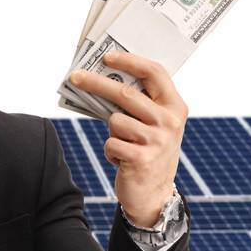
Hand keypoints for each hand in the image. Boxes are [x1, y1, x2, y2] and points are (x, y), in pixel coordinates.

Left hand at [69, 51, 186, 225]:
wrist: (154, 194)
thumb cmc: (147, 151)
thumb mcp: (151, 125)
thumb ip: (137, 104)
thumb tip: (101, 80)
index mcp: (175, 106)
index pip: (155, 73)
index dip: (130, 61)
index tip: (106, 57)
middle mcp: (170, 121)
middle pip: (126, 93)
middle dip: (96, 83)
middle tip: (74, 76)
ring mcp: (157, 141)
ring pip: (115, 120)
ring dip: (112, 133)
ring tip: (124, 145)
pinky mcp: (142, 159)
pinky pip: (111, 142)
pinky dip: (110, 151)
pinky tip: (122, 160)